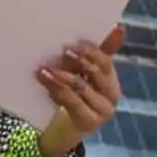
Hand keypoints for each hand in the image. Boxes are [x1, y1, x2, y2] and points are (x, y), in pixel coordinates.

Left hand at [36, 25, 123, 156]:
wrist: (65, 129)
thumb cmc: (72, 94)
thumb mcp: (77, 72)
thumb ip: (84, 54)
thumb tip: (107, 27)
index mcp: (111, 77)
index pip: (106, 60)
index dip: (93, 50)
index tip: (77, 41)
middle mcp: (112, 93)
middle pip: (97, 72)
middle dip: (80, 60)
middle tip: (64, 51)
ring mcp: (103, 109)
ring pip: (82, 87)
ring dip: (62, 76)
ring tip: (45, 68)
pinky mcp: (90, 121)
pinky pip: (73, 102)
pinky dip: (57, 90)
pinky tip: (45, 81)